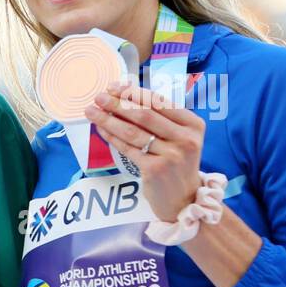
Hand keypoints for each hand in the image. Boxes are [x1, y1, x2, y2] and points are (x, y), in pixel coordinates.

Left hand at [84, 81, 205, 221]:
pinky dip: (112, 137)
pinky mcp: (154, 170)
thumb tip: (125, 96)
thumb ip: (160, 119)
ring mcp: (171, 155)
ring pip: (133, 131)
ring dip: (109, 119)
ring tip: (92, 111)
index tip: (114, 86)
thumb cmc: (177, 164)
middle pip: (144, 115)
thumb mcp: (179, 138)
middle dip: (118, 103)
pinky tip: (101, 130)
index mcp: (193, 125)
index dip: (134, 93)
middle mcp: (185, 139)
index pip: (160, 102)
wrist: (183, 199)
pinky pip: (128, 149)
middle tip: (98, 96)